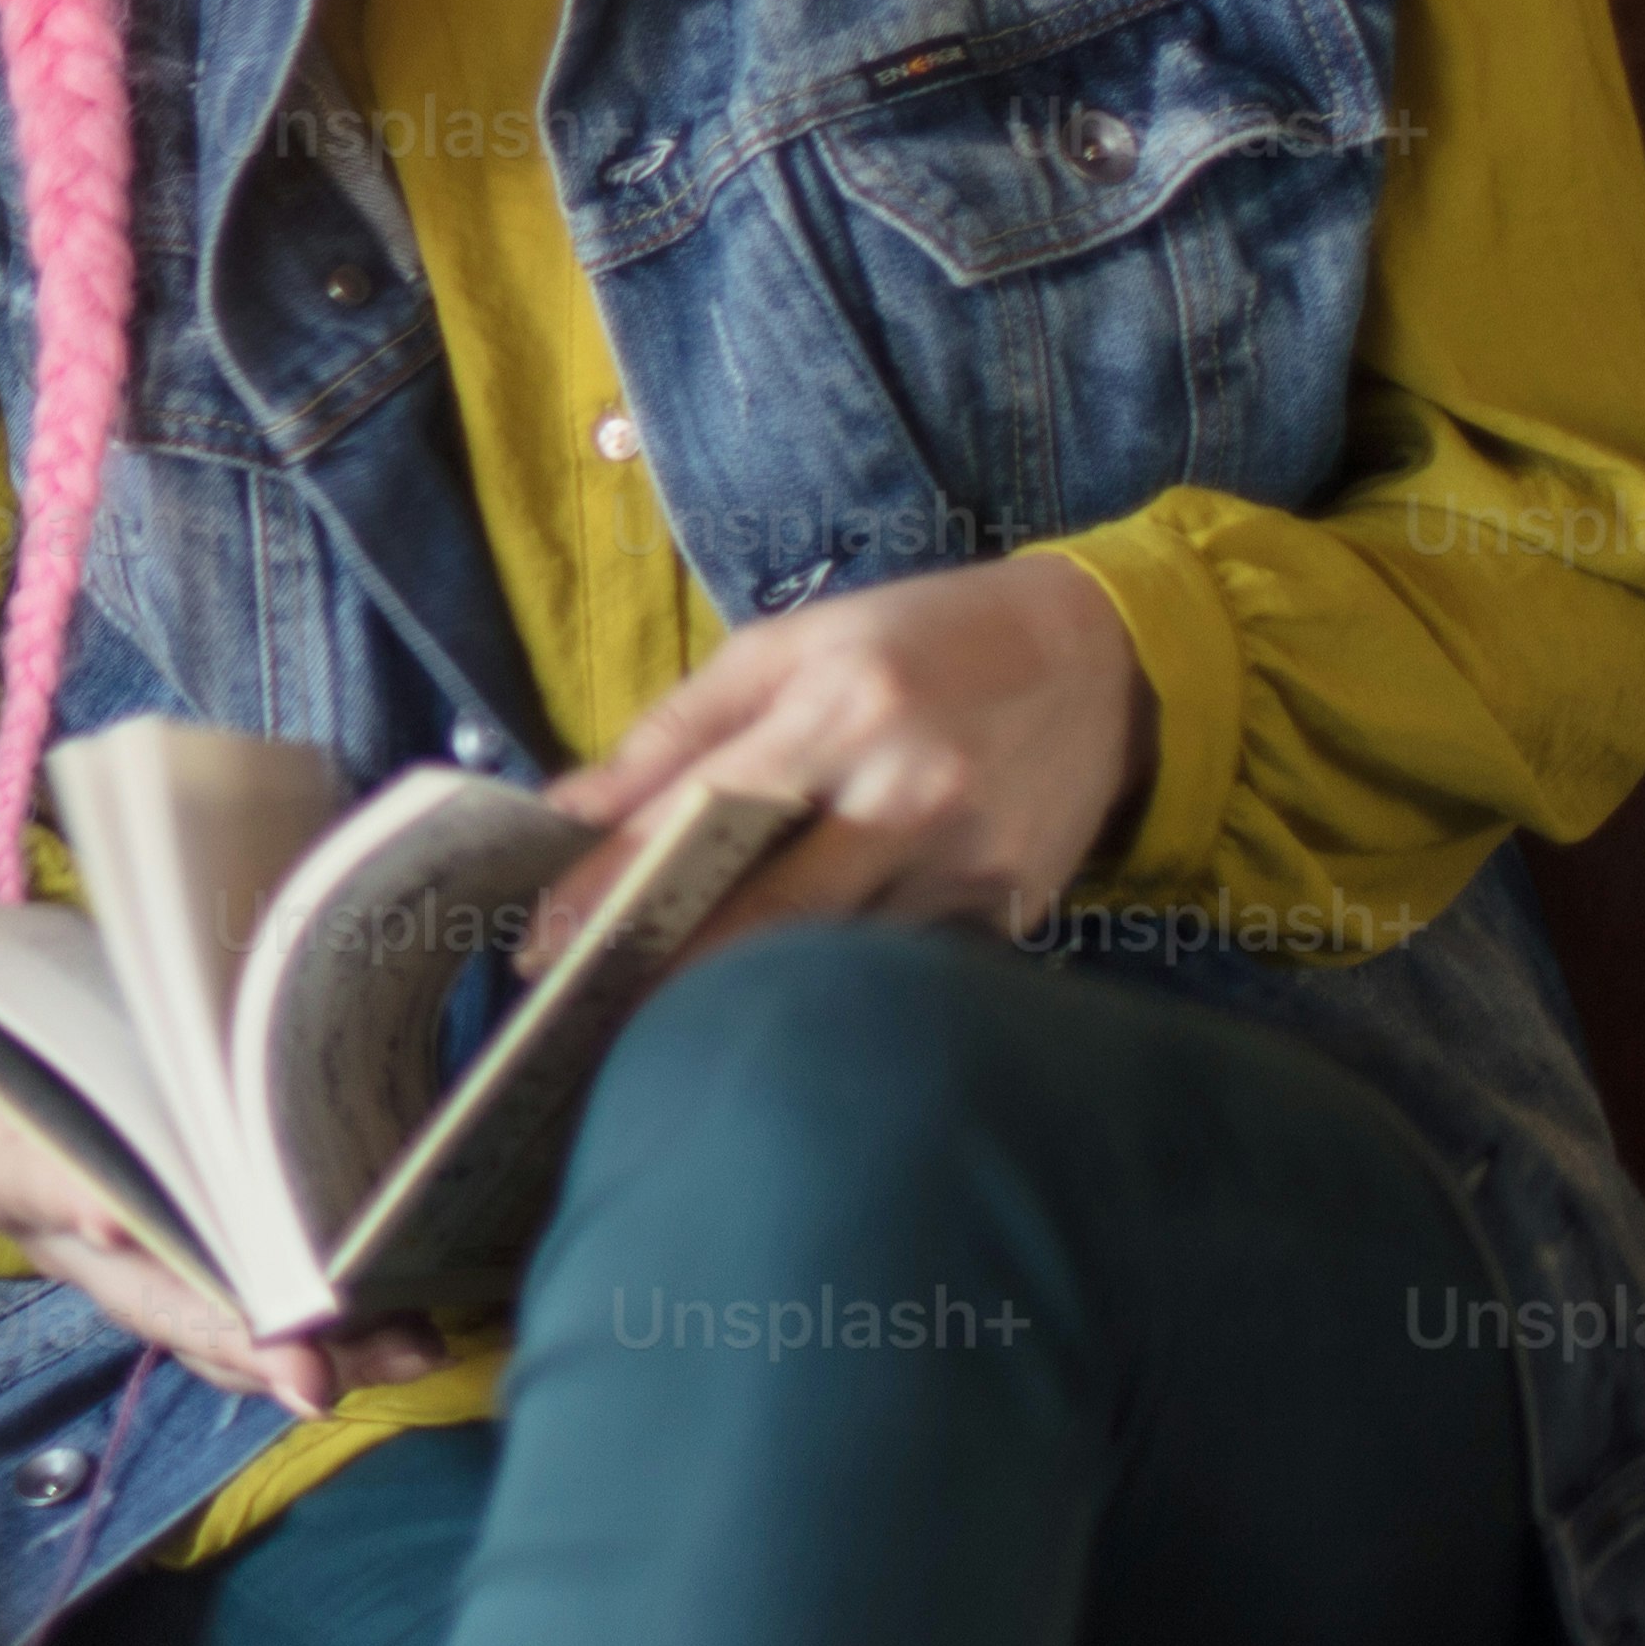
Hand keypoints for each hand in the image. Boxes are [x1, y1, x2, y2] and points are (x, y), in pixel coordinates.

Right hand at [0, 822, 442, 1418]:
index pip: (17, 1173)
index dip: (66, 1198)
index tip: (125, 1223)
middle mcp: (43, 1212)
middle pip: (135, 1289)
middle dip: (225, 1330)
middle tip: (312, 1368)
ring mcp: (105, 1241)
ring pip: (196, 1316)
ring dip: (296, 1348)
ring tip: (400, 1352)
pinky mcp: (158, 1242)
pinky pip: (228, 1305)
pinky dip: (306, 1330)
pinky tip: (394, 1332)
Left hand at [530, 554, 1149, 967]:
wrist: (1108, 658)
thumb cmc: (920, 641)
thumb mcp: (788, 648)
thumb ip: (673, 733)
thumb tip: (564, 809)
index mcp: (841, 710)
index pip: (695, 818)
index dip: (608, 890)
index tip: (536, 948)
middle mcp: (908, 793)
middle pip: (761, 915)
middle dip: (664, 967)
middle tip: (586, 1005)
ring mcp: (967, 863)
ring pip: (826, 955)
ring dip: (746, 982)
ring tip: (667, 1003)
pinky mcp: (1009, 912)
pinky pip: (895, 962)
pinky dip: (837, 971)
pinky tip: (797, 982)